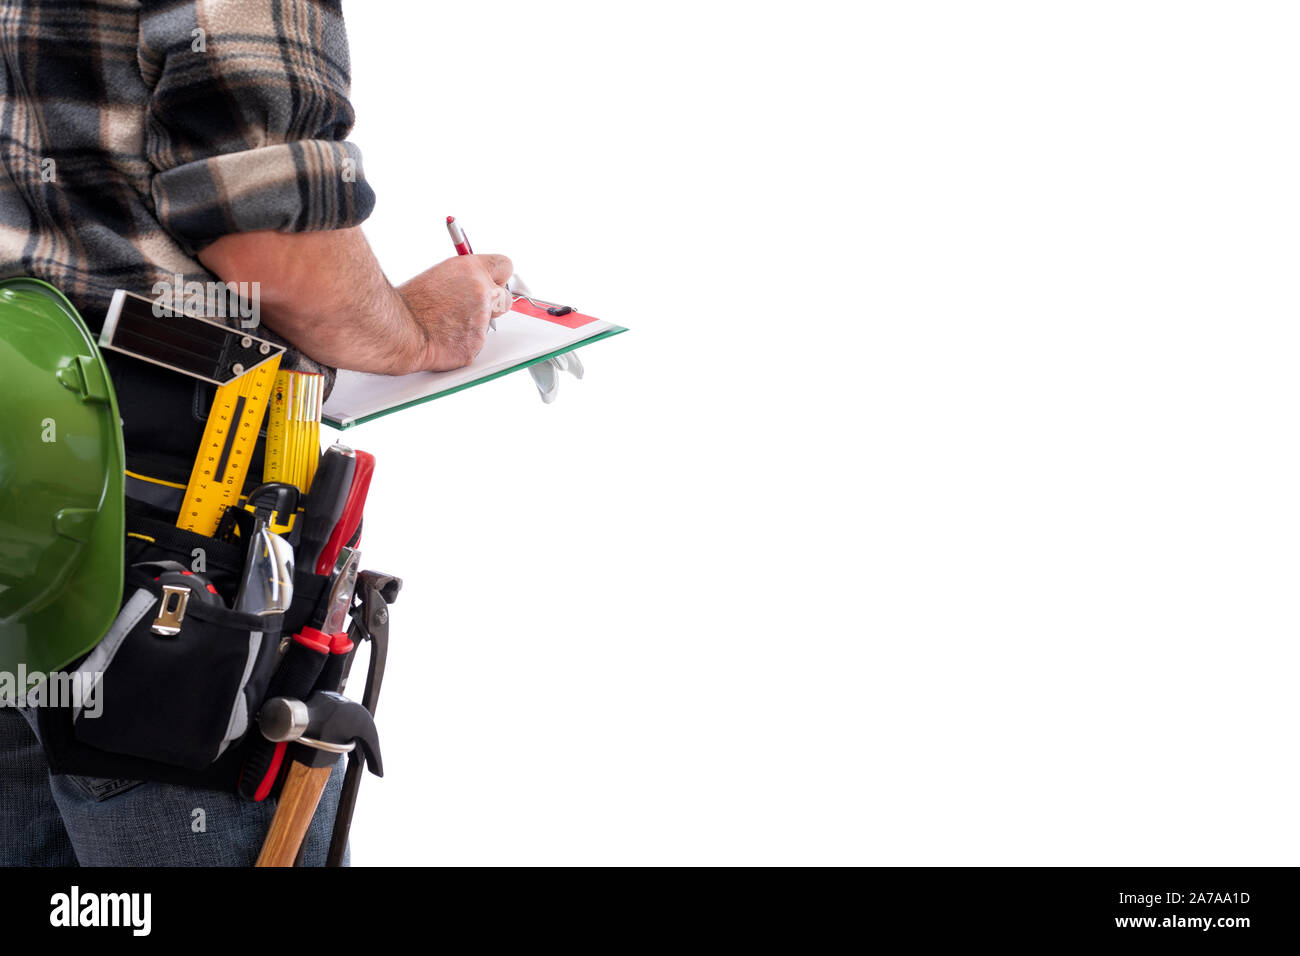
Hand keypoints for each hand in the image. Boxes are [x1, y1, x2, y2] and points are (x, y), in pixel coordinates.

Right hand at [398, 253, 513, 370]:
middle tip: (469, 309)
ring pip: (489, 323)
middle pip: (505, 299)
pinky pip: (477, 342)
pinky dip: (464, 342)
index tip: (494, 283)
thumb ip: (465, 279)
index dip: (498, 277)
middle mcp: (481, 291)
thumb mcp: (439, 276)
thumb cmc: (411, 304)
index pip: (504, 266)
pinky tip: (446, 337)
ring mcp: (482, 318)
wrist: (401, 329)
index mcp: (471, 269)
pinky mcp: (476, 342)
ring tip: (448, 323)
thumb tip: (473, 284)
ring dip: (475, 324)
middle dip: (492, 305)